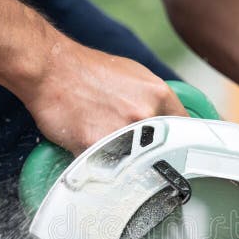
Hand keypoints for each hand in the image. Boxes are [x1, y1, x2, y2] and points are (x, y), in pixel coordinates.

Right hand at [21, 41, 187, 154]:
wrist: (50, 69)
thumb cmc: (88, 71)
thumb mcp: (134, 75)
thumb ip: (156, 100)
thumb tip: (172, 120)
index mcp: (158, 94)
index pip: (187, 129)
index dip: (182, 144)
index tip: (179, 154)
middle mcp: (146, 114)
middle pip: (163, 150)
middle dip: (152, 155)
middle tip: (139, 155)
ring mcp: (123, 132)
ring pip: (137, 163)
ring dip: (128, 164)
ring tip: (111, 149)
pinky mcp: (98, 147)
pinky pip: (109, 168)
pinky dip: (103, 165)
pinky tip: (93, 151)